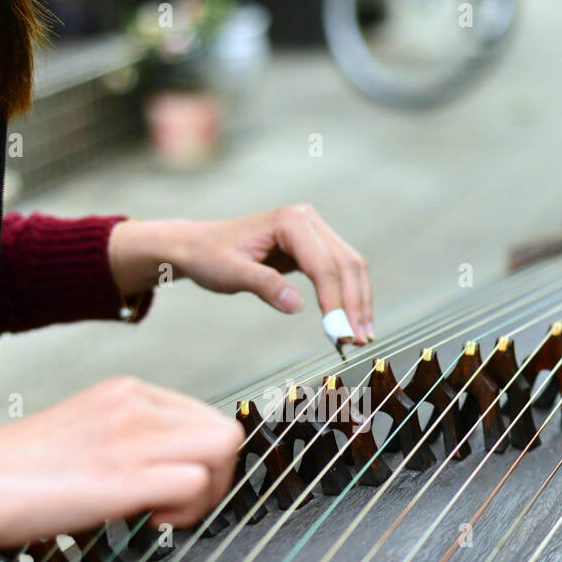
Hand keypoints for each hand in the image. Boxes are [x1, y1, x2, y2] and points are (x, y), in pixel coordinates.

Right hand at [0, 376, 243, 544]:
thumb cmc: (17, 473)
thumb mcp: (89, 437)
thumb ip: (133, 443)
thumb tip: (173, 472)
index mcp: (128, 393)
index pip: (208, 417)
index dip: (203, 459)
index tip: (173, 488)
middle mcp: (136, 405)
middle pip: (226, 431)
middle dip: (216, 477)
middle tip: (178, 506)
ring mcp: (131, 437)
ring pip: (222, 449)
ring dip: (208, 493)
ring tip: (165, 513)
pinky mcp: (122, 476)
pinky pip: (195, 481)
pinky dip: (188, 510)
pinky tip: (152, 521)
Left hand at [109, 206, 374, 344]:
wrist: (199, 246)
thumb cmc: (210, 257)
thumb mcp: (231, 273)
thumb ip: (264, 286)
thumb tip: (296, 306)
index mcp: (290, 222)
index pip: (324, 266)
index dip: (336, 301)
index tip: (340, 334)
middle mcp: (308, 221)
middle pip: (347, 265)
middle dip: (355, 304)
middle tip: (358, 341)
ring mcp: (314, 232)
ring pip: (350, 268)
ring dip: (359, 302)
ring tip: (361, 337)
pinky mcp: (314, 247)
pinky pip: (340, 272)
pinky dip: (349, 297)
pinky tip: (351, 322)